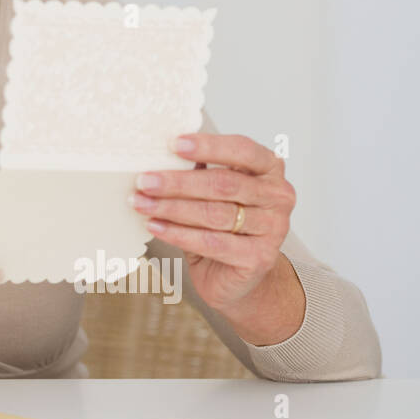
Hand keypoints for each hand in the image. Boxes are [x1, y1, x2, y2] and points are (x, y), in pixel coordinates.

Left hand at [130, 133, 295, 315]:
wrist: (236, 274)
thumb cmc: (223, 225)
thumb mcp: (211, 191)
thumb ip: (198, 170)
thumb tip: (160, 154)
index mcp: (269, 168)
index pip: (242, 150)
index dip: (208, 146)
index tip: (173, 144)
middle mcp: (277, 195)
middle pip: (223, 183)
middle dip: (178, 182)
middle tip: (145, 181)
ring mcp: (273, 228)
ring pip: (214, 214)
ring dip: (172, 208)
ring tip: (141, 203)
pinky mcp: (260, 257)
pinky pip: (212, 242)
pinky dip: (178, 234)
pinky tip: (156, 226)